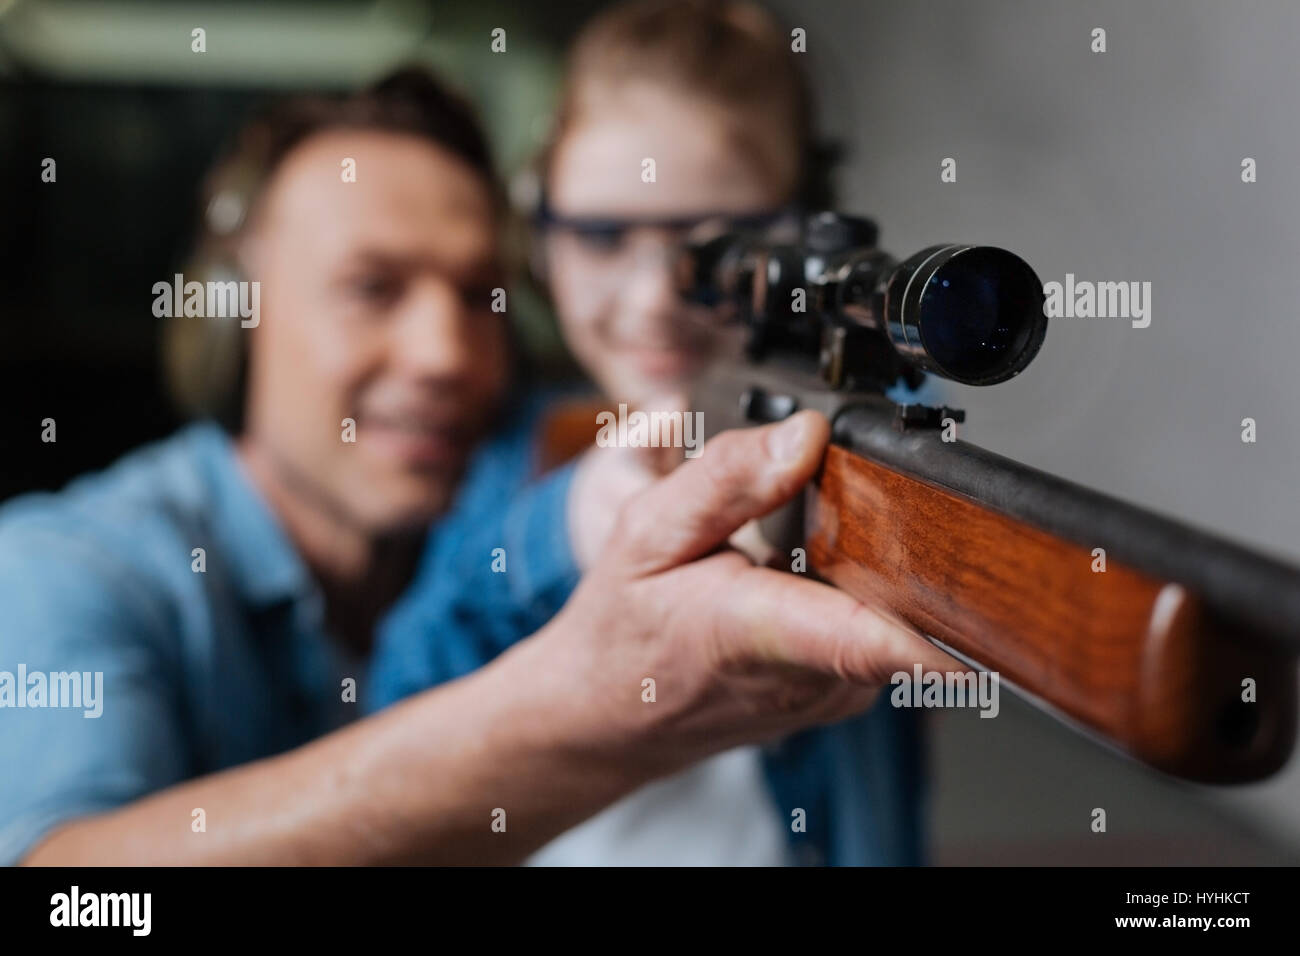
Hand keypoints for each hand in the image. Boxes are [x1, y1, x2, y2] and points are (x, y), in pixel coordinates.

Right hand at [517, 410, 959, 780]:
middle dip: (900, 537)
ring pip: (899, 609)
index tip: (993, 594)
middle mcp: (814, 678)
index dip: (941, 620)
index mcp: (757, 634)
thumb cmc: (623, 632)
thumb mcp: (645, 535)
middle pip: (909, 598)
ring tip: (800, 547)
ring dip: (875, 565)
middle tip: (837, 501)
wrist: (609, 717)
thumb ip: (725, 481)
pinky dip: (859, 593)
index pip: (871, 638)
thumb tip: (806, 435)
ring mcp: (838, 694)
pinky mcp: (847, 695)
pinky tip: (804, 578)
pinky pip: (881, 628)